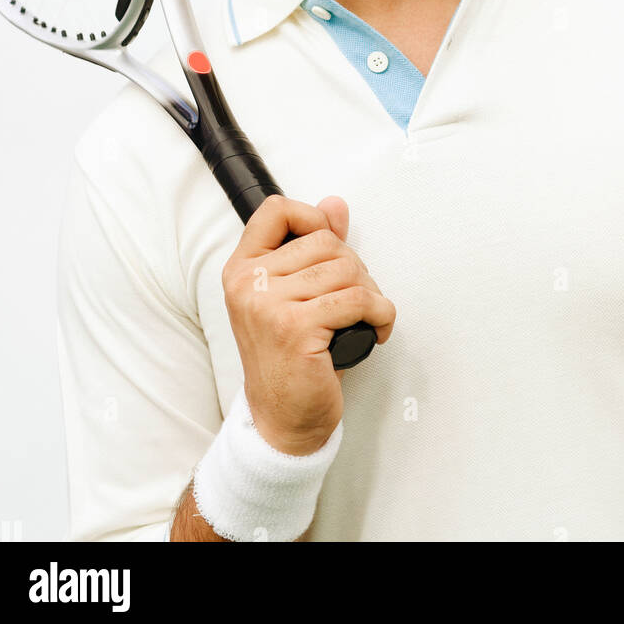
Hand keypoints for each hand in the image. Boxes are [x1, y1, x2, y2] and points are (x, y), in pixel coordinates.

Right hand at [221, 195, 394, 455]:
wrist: (283, 418)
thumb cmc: (289, 358)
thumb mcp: (294, 296)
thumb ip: (312, 247)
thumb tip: (335, 205)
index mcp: (242, 269)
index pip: (275, 210)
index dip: (312, 218)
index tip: (330, 242)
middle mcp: (248, 283)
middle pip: (326, 241)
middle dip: (355, 268)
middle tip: (356, 299)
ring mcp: (268, 305)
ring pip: (346, 269)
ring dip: (370, 293)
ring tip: (365, 316)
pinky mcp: (295, 329)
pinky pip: (358, 300)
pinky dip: (380, 313)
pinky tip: (376, 328)